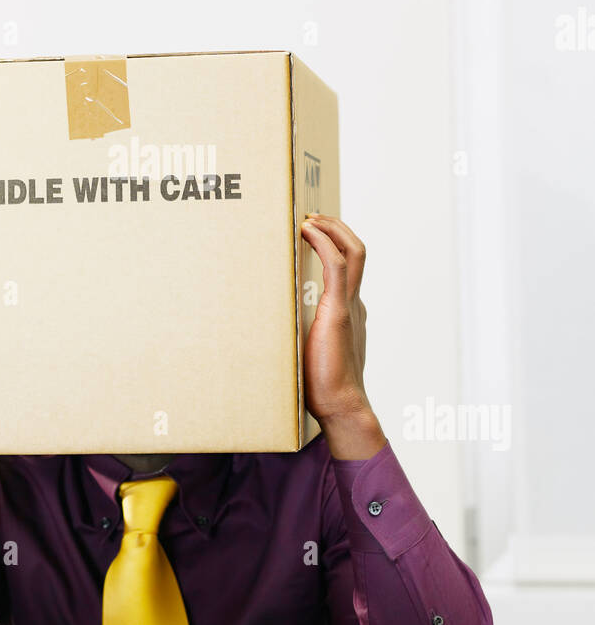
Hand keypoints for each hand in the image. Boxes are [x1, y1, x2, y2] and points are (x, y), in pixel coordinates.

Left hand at [299, 214, 384, 459]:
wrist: (341, 407)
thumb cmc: (322, 387)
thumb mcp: (307, 352)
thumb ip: (297, 334)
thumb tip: (267, 328)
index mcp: (348, 311)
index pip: (349, 266)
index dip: (334, 243)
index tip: (312, 231)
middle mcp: (354, 302)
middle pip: (356, 250)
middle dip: (336, 227)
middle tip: (311, 216)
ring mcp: (349, 305)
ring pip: (353, 251)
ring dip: (332, 228)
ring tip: (309, 218)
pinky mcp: (339, 312)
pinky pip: (337, 266)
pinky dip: (324, 243)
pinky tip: (307, 232)